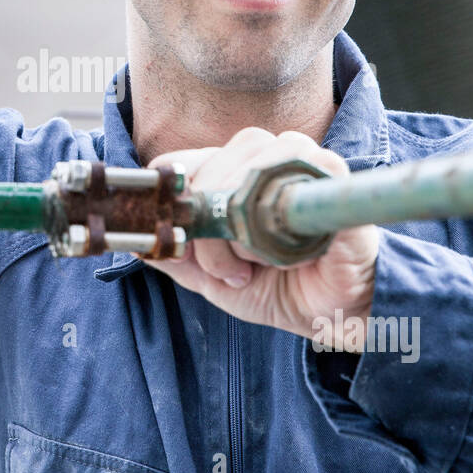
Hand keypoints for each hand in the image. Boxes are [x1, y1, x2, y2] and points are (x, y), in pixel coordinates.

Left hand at [138, 128, 377, 348]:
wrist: (337, 314)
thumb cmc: (279, 287)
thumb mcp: (214, 279)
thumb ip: (177, 258)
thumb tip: (135, 242)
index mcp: (231, 173)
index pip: (181, 162)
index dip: (173, 198)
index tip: (177, 240)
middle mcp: (264, 157)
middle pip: (212, 164)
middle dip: (209, 225)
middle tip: (229, 269)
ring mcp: (300, 160)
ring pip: (249, 168)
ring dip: (245, 227)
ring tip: (258, 262)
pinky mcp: (334, 175)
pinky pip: (295, 178)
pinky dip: (281, 220)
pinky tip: (287, 248)